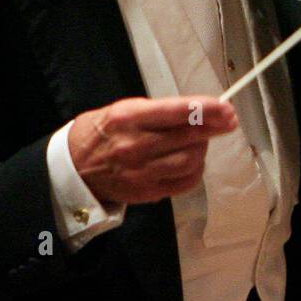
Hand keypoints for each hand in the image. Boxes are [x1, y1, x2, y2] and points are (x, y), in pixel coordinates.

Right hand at [69, 95, 237, 206]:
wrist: (73, 168)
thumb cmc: (102, 132)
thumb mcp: (123, 110)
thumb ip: (159, 112)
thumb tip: (199, 111)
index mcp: (128, 118)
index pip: (176, 112)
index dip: (207, 110)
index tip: (226, 108)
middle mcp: (135, 145)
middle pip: (188, 137)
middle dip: (214, 128)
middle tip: (228, 122)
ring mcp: (141, 172)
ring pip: (190, 161)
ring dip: (203, 149)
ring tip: (202, 141)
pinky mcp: (146, 192)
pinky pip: (184, 183)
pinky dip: (196, 171)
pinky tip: (194, 162)